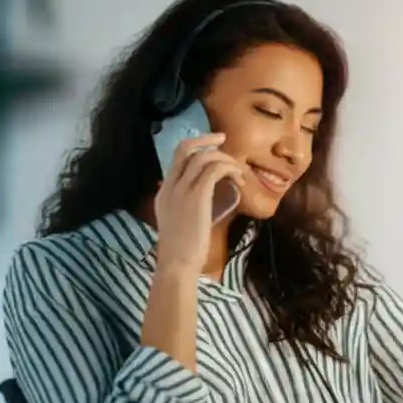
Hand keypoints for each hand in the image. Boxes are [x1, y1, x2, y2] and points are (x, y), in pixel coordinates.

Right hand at [152, 133, 244, 271]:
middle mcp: (170, 186)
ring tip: (238, 172)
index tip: (212, 146)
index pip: (176, 158)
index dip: (195, 147)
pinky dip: (229, 169)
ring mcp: (181, 190)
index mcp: (164, 191)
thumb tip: (199, 196)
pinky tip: (239, 180)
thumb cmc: (182, 250)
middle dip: (206, 140)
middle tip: (224, 140)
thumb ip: (183, 205)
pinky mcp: (196, 197)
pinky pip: (213, 170)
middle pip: (185, 149)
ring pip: (203, 157)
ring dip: (225, 159)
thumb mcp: (177, 222)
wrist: (177, 263)